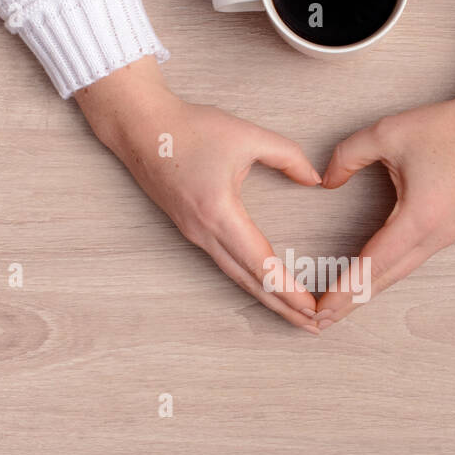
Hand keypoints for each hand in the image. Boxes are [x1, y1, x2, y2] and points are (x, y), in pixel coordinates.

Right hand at [75, 57, 322, 333]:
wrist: (140, 127)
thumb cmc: (191, 128)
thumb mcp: (247, 135)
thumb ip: (287, 156)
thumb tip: (315, 179)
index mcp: (219, 213)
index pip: (260, 262)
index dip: (288, 289)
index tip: (312, 307)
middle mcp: (205, 233)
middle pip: (249, 281)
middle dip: (283, 307)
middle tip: (314, 326)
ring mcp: (195, 235)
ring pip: (236, 277)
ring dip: (267, 298)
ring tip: (295, 315)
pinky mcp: (191, 231)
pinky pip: (225, 265)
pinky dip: (249, 281)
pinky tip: (264, 288)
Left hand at [315, 31, 454, 324]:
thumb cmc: (448, 128)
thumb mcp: (387, 133)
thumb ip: (348, 156)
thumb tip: (325, 181)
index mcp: (420, 217)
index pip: (372, 262)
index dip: (344, 288)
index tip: (320, 309)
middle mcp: (436, 236)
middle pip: (386, 279)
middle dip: (352, 302)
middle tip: (320, 322)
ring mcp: (447, 236)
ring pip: (400, 273)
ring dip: (369, 291)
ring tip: (341, 307)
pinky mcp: (451, 230)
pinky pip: (412, 260)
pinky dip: (387, 275)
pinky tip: (372, 279)